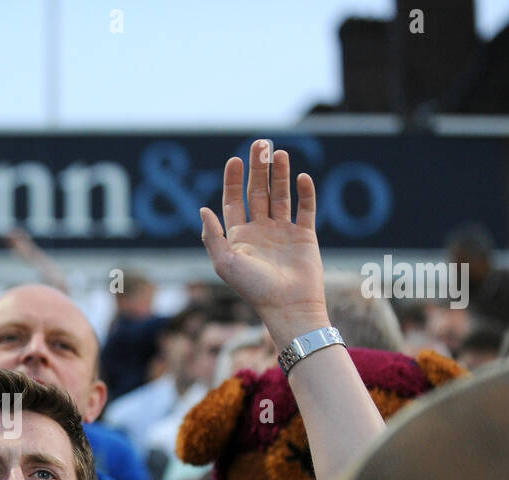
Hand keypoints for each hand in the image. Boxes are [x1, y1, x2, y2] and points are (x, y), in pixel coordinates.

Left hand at [199, 141, 327, 347]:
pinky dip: (306, 193)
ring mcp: (283, 232)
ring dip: (280, 174)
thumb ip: (212, 236)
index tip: (235, 160)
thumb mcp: (225, 263)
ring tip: (280, 153)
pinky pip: (306, 209)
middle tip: (261, 144)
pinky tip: (302, 177)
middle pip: (258, 192)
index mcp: (239, 237)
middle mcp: (260, 231)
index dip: (233, 180)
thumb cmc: (254, 289)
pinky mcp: (305, 236)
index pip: (233, 201)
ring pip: (281, 195)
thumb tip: (202, 209)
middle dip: (259, 169)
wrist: (289, 306)